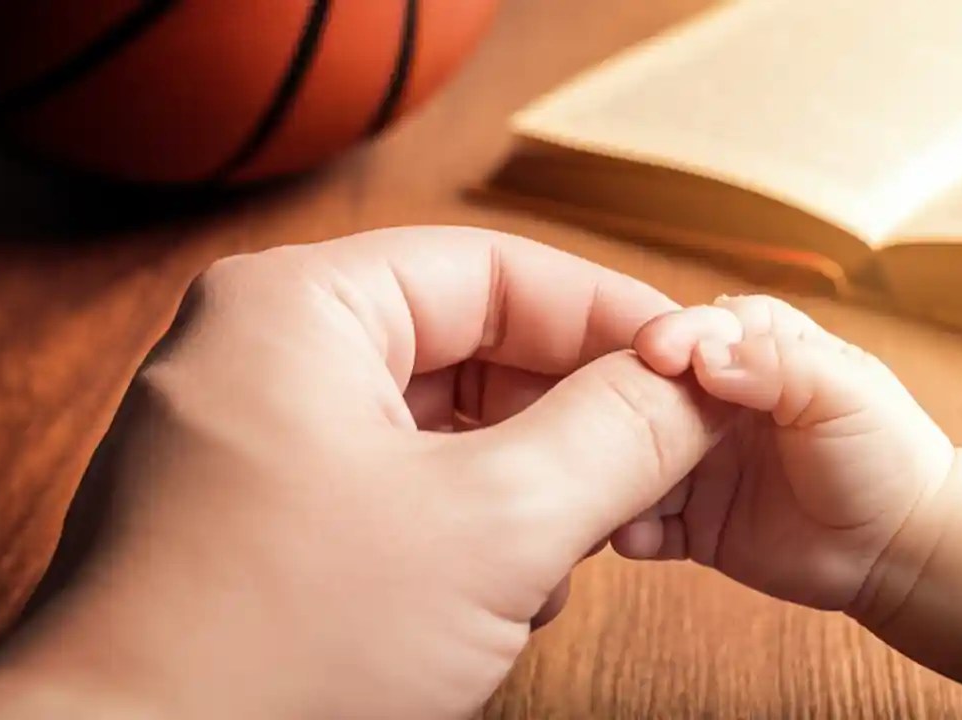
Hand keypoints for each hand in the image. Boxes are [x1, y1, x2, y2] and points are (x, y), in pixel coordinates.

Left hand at [0, 228, 728, 718]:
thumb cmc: (274, 651)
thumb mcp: (491, 527)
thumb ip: (617, 435)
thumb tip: (698, 385)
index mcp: (298, 308)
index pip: (498, 269)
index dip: (612, 320)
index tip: (698, 374)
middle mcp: (270, 355)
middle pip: (474, 345)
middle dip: (572, 417)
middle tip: (654, 470)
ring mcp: (263, 439)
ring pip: (447, 426)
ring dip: (529, 487)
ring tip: (564, 555)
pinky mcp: (270, 517)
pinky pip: (404, 488)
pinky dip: (473, 531)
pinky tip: (499, 597)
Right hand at [622, 294, 952, 610]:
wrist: (904, 550)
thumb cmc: (887, 455)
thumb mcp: (845, 393)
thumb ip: (779, 364)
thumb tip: (703, 357)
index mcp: (759, 355)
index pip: (703, 329)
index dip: (676, 334)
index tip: (656, 351)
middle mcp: (718, 404)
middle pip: (652, 388)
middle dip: (625, 400)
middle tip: (606, 416)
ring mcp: (701, 464)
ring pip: (638, 457)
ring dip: (617, 469)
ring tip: (606, 485)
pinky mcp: (695, 522)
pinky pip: (649, 523)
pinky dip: (634, 528)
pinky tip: (633, 536)